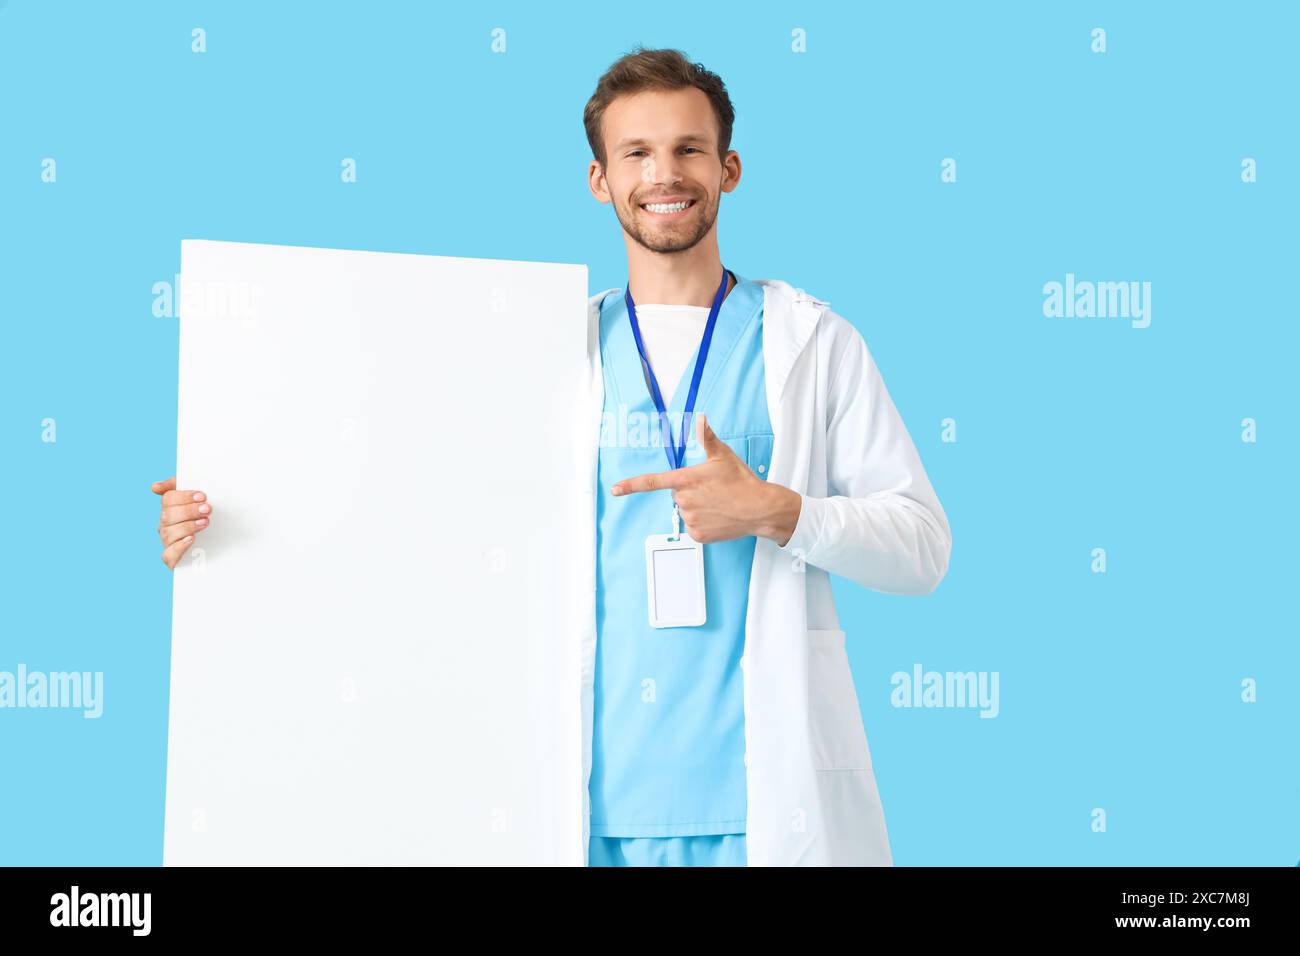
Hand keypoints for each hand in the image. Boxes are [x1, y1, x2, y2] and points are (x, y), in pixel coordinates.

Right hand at [152, 476, 210, 568]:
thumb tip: (155, 487)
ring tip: (205, 522)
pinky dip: (179, 547)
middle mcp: (166, 525)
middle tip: (207, 509)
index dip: (184, 497)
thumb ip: (178, 485)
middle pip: (168, 515)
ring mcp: (168, 541)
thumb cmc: (203, 517)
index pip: (168, 499)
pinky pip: (168, 555)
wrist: (220, 544)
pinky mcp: (173, 558)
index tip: (202, 496)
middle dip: (189, 511)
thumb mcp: (196, 499)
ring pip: (169, 533)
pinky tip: (191, 539)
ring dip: (188, 526)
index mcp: (170, 509)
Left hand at [611, 412, 801, 544]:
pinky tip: (718, 517)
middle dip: (690, 491)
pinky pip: (693, 527)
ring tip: (718, 503)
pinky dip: (703, 523)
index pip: (652, 482)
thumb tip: (700, 418)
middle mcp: (685, 500)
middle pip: (677, 494)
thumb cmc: (741, 481)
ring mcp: (690, 518)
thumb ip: (706, 437)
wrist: (760, 508)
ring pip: (686, 510)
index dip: (630, 485)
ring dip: (697, 507)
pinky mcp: (697, 534)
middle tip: (712, 490)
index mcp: (686, 479)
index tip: (615, 489)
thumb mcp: (723, 455)